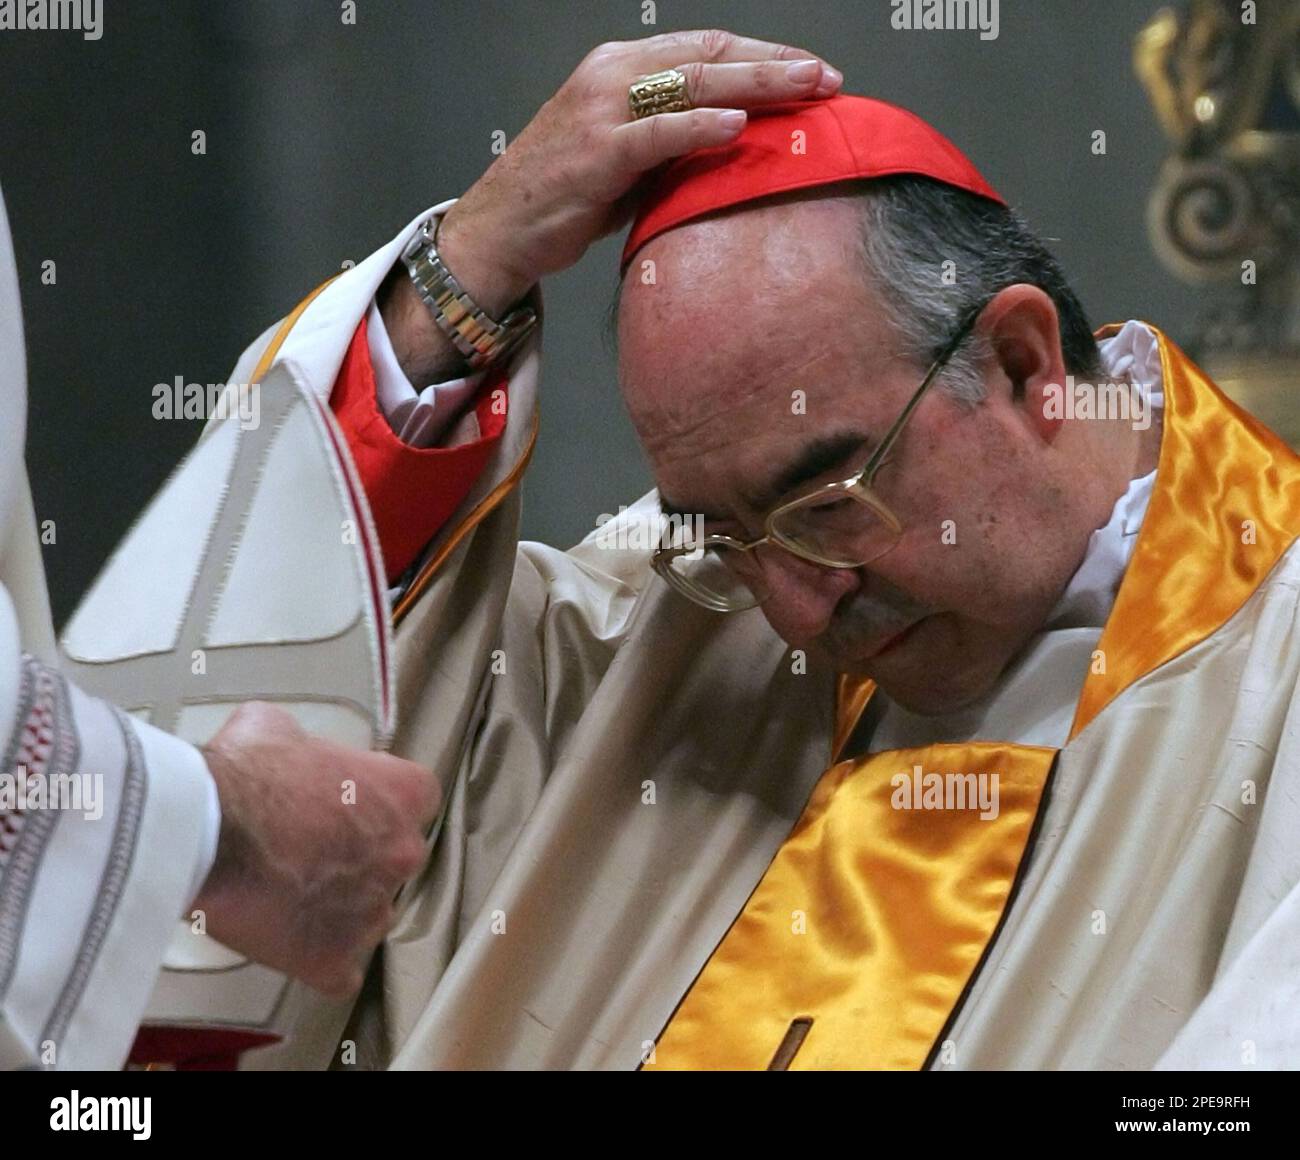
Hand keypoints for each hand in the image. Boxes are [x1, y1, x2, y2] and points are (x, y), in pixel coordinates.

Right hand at [193, 702, 439, 997]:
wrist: (206, 832)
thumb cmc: (245, 778)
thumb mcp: (274, 727)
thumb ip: (302, 741)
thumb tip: (286, 744)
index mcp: (404, 793)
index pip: (418, 798)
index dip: (381, 802)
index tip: (353, 804)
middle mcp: (402, 853)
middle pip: (397, 857)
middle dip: (362, 855)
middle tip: (314, 849)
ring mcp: (373, 912)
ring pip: (371, 913)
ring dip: (342, 906)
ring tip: (293, 894)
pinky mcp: (335, 959)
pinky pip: (342, 969)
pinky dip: (321, 959)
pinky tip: (293, 941)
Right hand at [383, 30, 841, 381]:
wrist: (500, 229)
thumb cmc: (562, 196)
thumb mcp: (626, 158)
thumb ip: (673, 141)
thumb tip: (733, 143)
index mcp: (620, 67)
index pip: (705, 48)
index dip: (763, 56)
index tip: (809, 70)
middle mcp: (612, 74)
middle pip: (710, 56)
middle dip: (775, 65)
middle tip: (826, 76)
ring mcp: (604, 110)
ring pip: (694, 83)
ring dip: (756, 84)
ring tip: (804, 89)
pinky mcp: (598, 151)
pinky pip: (659, 131)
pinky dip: (700, 127)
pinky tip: (738, 125)